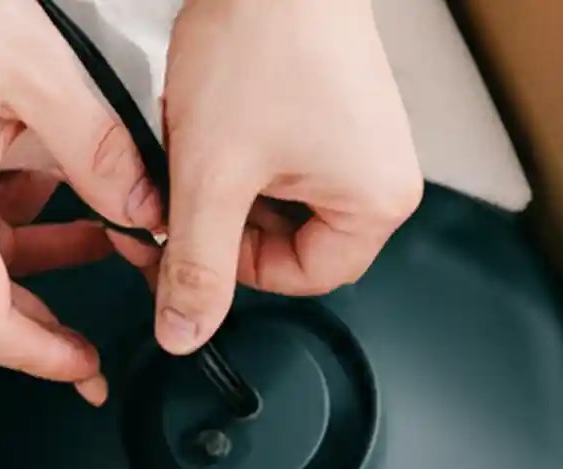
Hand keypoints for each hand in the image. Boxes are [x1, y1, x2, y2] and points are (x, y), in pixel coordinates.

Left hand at [149, 0, 422, 354]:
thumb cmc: (263, 43)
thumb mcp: (213, 175)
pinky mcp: (335, 112)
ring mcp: (359, 140)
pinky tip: (215, 119)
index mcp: (375, 203)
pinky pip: (281, 159)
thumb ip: (196, 265)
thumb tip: (185, 332)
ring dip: (226, 183)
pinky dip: (239, 150)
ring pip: (275, 200)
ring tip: (201, 140)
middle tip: (181, 189)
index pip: (298, 280)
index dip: (233, 267)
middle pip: (288, 242)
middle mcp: (380, 175)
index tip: (186, 241)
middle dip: (224, 219)